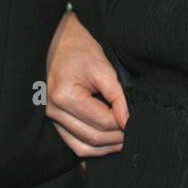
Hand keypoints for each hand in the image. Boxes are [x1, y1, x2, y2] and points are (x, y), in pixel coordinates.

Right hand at [46, 10, 127, 156]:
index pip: (101, 122)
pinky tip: (108, 141)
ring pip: (82, 147)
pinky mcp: (54, 120)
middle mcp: (53, 111)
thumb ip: (117, 96)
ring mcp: (50, 117)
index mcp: (64, 96)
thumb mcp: (103, 67)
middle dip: (116, 139)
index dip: (122, 125)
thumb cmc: (79, 49)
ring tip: (123, 139)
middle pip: (92, 138)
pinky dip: (93, 146)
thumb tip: (128, 122)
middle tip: (135, 133)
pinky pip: (73, 142)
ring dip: (105, 147)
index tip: (137, 122)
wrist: (57, 40)